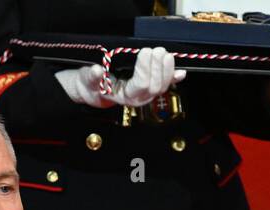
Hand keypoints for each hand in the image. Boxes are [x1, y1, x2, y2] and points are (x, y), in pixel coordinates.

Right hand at [56, 47, 185, 108]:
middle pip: (155, 87)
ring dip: (167, 69)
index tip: (144, 52)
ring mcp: (146, 94)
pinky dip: (174, 78)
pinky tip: (181, 73)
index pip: (140, 86)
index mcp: (124, 97)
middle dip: (158, 67)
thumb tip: (96, 71)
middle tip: (155, 50)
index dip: (145, 70)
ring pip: (163, 86)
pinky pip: (166, 84)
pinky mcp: (151, 87)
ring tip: (164, 53)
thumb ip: (92, 77)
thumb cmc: (92, 84)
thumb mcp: (87, 80)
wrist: (95, 90)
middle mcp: (138, 98)